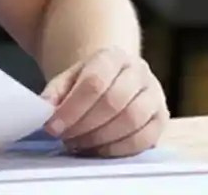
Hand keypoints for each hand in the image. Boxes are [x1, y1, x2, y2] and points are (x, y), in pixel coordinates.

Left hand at [41, 47, 168, 156]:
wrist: (118, 79)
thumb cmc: (90, 81)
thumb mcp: (68, 80)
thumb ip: (55, 94)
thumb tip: (45, 112)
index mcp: (112, 56)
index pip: (94, 82)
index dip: (72, 109)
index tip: (54, 128)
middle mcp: (138, 71)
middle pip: (114, 102)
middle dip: (86, 126)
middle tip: (67, 139)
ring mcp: (154, 93)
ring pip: (132, 120)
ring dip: (101, 139)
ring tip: (81, 145)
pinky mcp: (162, 117)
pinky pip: (145, 138)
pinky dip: (119, 149)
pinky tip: (100, 151)